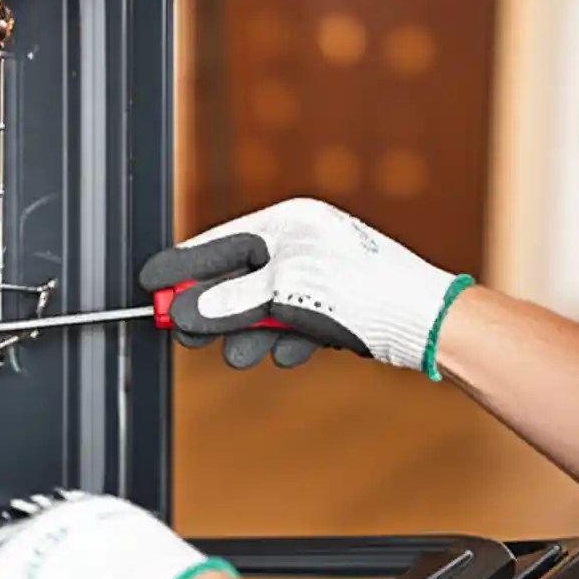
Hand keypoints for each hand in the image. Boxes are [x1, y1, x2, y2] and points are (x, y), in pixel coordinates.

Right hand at [139, 198, 471, 377]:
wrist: (428, 323)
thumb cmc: (364, 292)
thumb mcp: (285, 294)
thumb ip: (231, 303)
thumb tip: (188, 310)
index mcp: (289, 223)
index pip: (219, 243)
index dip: (182, 266)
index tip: (150, 283)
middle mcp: (303, 242)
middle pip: (237, 276)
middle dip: (213, 309)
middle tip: (182, 332)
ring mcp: (320, 273)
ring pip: (264, 304)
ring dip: (248, 332)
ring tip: (239, 355)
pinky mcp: (336, 304)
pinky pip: (292, 320)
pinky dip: (283, 338)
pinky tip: (285, 353)